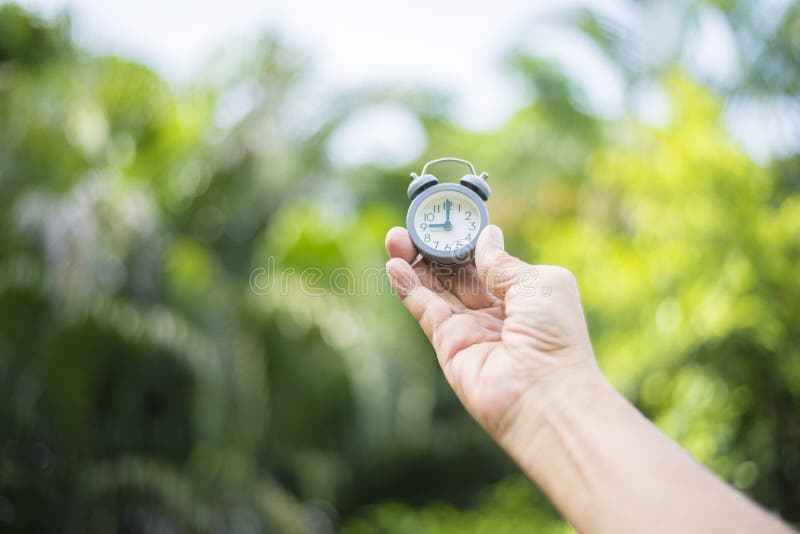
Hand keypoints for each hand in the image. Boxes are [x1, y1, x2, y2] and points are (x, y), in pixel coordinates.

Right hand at [385, 224, 598, 444]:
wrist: (544, 396)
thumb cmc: (555, 337)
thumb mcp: (538, 283)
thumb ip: (503, 262)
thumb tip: (487, 236)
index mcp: (524, 294)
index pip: (487, 260)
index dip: (466, 239)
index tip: (448, 217)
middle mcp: (495, 310)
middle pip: (456, 272)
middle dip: (436, 248)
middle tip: (415, 225)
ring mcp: (470, 328)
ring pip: (435, 288)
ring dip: (415, 262)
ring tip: (395, 239)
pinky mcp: (448, 344)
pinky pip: (424, 309)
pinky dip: (408, 288)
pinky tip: (394, 266)